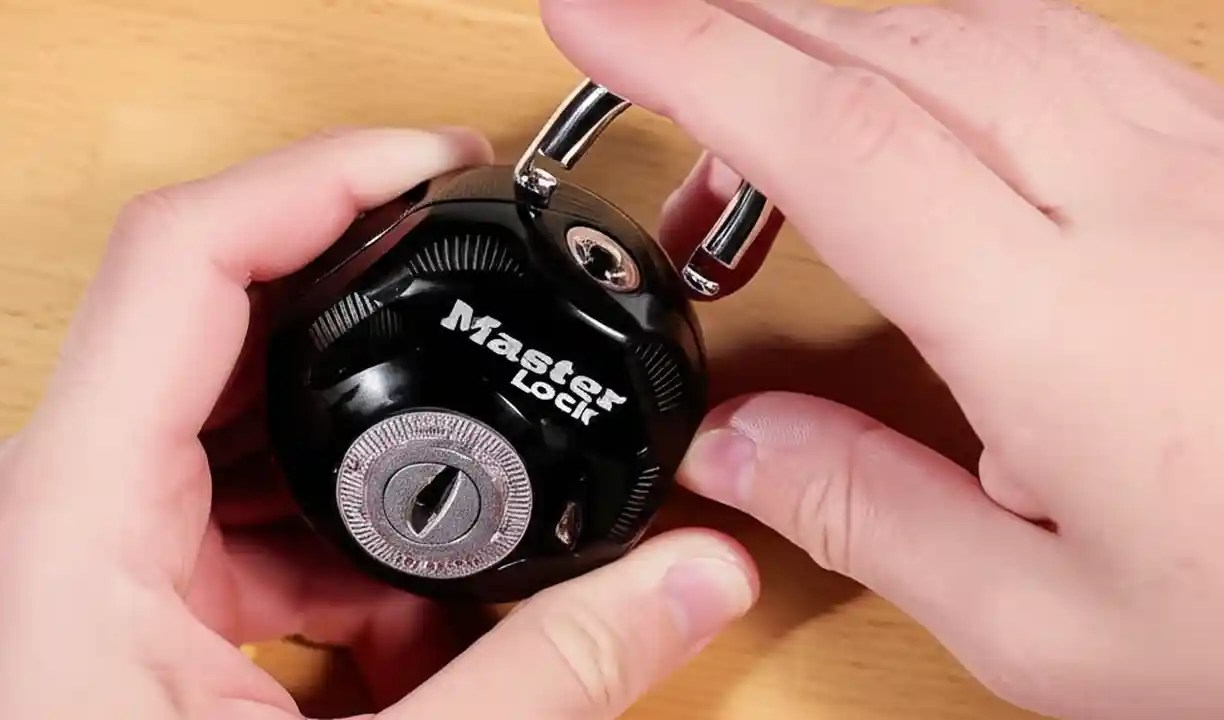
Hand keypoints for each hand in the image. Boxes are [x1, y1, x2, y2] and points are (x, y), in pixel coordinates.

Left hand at [0, 128, 757, 719]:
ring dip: (371, 485)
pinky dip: (333, 561)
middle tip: (492, 337)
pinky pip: (234, 527)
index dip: (325, 178)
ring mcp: (70, 557)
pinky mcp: (101, 604)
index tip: (435, 163)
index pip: (189, 260)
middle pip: (235, 341)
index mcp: (69, 525)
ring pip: (247, 444)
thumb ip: (546, 677)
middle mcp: (48, 514)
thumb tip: (695, 577)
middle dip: (387, 348)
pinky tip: (398, 633)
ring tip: (459, 553)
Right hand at [541, 1, 1223, 717]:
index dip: (691, 57)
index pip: (834, 136)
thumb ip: (866, 514)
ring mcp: (1200, 158)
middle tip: (644, 65)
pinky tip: (912, 86)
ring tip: (757, 94)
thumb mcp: (1050, 623)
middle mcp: (1136, 200)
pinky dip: (944, 45)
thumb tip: (736, 445)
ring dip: (839, 33)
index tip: (592, 20)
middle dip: (740, 25)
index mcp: (1064, 321)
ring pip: (979, 24)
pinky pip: (1060, 50)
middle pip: (895, 42)